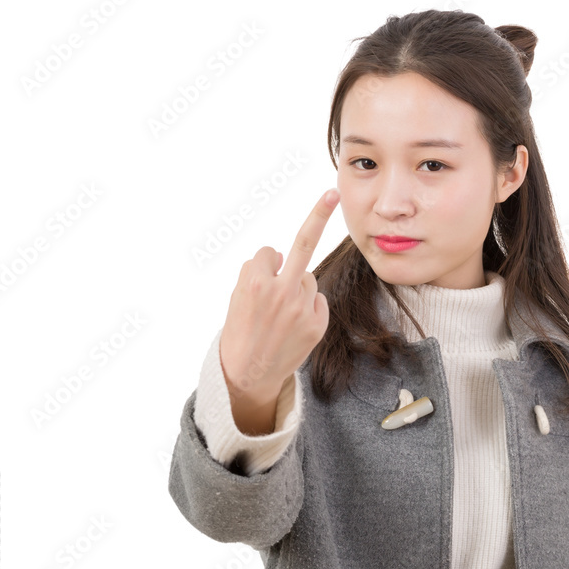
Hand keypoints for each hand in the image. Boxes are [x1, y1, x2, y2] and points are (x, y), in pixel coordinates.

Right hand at [219, 188, 339, 428]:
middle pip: (303, 244)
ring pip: (307, 279)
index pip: (267, 253)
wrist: (248, 374)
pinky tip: (294, 326)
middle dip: (318, 215)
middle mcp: (281, 292)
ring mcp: (302, 308)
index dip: (264, 264)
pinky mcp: (317, 324)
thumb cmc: (240, 331)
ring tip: (281, 317)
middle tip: (331, 193)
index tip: (267, 264)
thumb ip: (256, 272)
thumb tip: (281, 254)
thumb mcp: (236, 298)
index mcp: (255, 283)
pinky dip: (309, 307)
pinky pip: (318, 300)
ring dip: (297, 290)